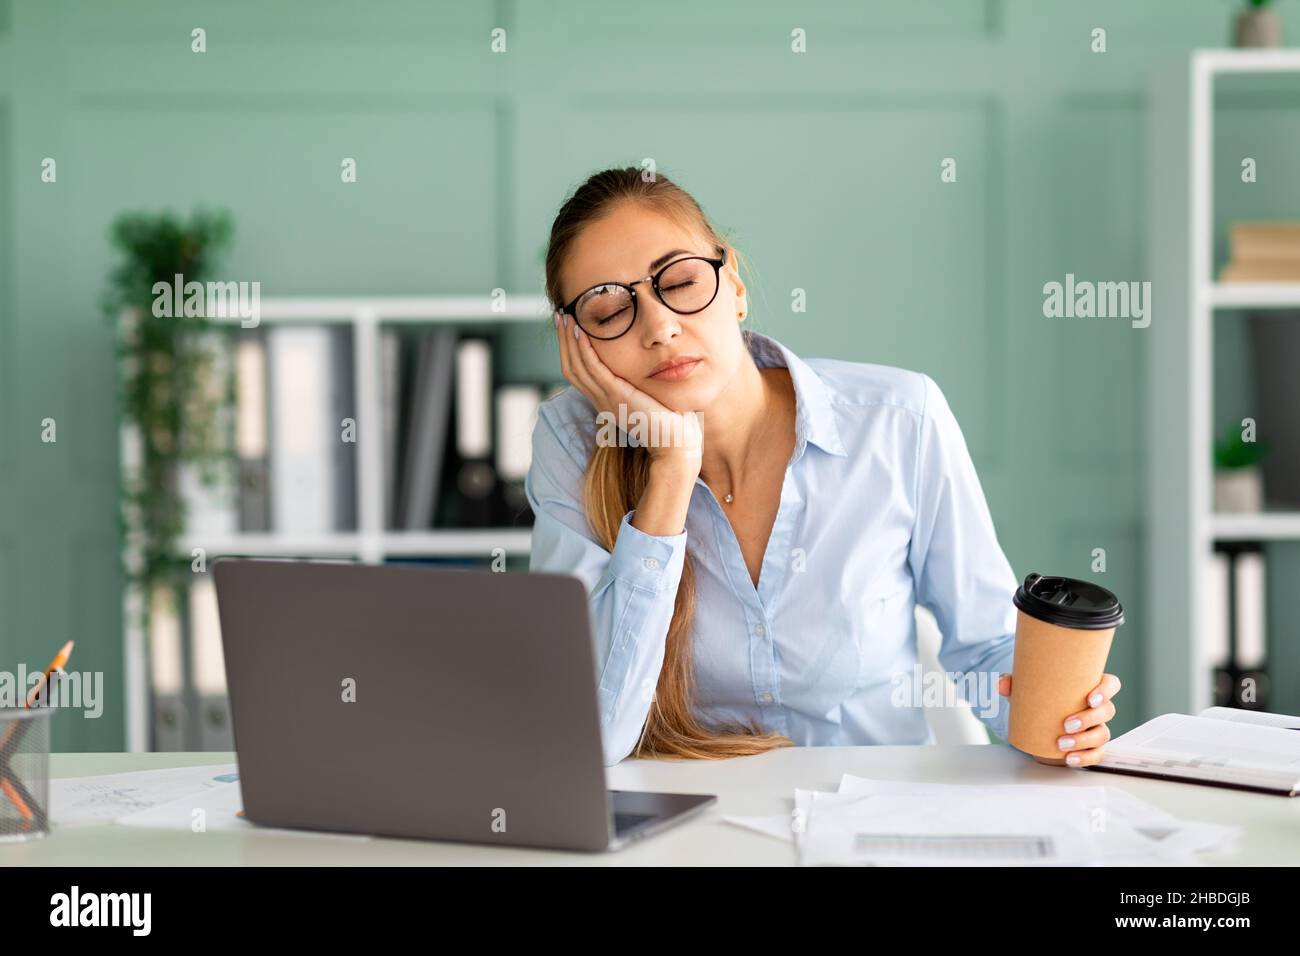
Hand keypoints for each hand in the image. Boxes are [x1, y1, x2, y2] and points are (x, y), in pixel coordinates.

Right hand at [553, 310, 702, 472]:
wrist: (677, 444)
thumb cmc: (672, 422)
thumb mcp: (650, 398)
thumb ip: (642, 383)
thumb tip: (650, 364)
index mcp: (607, 402)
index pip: (578, 374)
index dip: (570, 351)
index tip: (570, 328)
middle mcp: (602, 402)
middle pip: (571, 368)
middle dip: (564, 342)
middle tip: (560, 317)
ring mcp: (607, 400)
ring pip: (577, 367)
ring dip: (570, 341)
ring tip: (567, 318)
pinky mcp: (617, 397)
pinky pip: (594, 370)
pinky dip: (585, 350)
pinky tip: (583, 333)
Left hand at [996, 672, 1120, 767]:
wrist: (1038, 723)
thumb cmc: (1040, 700)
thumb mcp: (1026, 690)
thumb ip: (1012, 684)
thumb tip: (1000, 683)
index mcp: (1088, 687)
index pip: (1110, 684)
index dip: (1106, 690)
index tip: (1090, 698)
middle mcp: (1097, 708)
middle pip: (1107, 711)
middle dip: (1089, 719)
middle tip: (1066, 725)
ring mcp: (1096, 728)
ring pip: (1102, 734)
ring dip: (1085, 741)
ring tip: (1062, 744)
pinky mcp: (1091, 746)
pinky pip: (1097, 754)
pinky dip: (1085, 758)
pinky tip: (1069, 759)